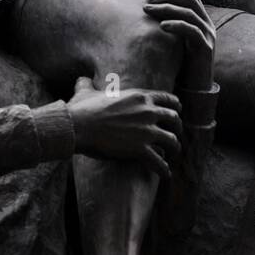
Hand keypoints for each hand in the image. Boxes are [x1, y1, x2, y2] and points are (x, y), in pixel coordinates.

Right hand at [67, 77, 182, 177]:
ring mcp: (146, 131)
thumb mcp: (86, 92)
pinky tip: (166, 174)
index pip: (167, 99)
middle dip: (177, 128)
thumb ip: (88, 84)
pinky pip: (159, 162)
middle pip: (174, 119)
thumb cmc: (80, 110)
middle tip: (175, 134)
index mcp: (140, 96)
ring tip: (173, 155)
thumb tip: (81, 79)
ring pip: (172, 141)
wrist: (77, 127)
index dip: (175, 106)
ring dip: (174, 148)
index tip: (177, 111)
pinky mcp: (140, 149)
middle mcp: (148, 112)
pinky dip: (164, 170)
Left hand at [144, 0, 215, 90]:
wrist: (195, 88)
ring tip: (148, 10)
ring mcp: (209, 36)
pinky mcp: (206, 48)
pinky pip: (192, 31)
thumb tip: (148, 8)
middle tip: (147, 1)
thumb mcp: (174, 40)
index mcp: (202, 20)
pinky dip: (176, 25)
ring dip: (166, 8)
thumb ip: (168, 24)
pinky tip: (161, 26)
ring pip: (189, 12)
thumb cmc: (181, 63)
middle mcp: (208, 25)